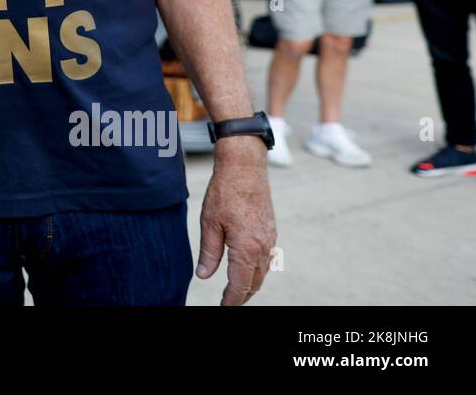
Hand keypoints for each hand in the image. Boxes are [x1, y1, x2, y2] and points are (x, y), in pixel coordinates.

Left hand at [197, 138, 276, 304]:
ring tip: (237, 290)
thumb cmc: (225, 193)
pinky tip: (247, 268)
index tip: (224, 307)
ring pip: (263, 271)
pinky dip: (257, 268)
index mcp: (247, 248)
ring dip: (251, 283)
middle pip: (255, 282)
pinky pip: (267, 258)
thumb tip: (203, 276)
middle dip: (242, 295)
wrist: (245, 168)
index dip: (232, 299)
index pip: (241, 284)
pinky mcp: (271, 230)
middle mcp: (263, 246)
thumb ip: (209, 253)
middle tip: (229, 303)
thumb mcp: (209, 224)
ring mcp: (270, 238)